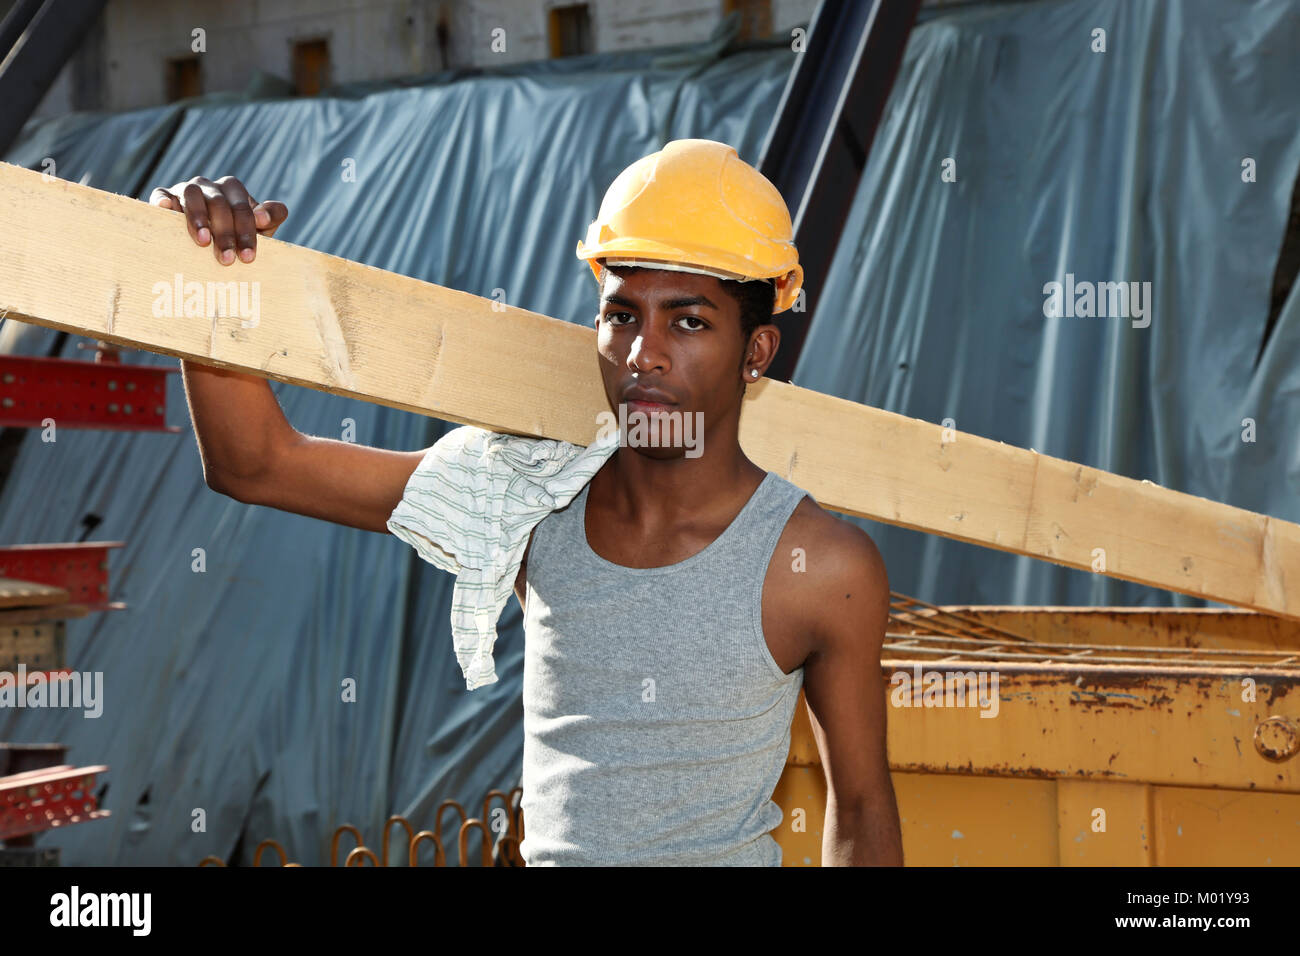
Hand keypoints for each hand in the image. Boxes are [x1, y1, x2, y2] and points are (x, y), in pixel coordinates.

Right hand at [148, 175, 288, 265]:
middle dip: (225, 233)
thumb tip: (263, 217)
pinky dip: (163, 200)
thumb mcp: (258, 229)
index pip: (243, 206)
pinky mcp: (164, 196)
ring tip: (203, 241)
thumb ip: (270, 219)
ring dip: (198, 217)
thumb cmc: (235, 235)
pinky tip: (165, 209)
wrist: (203, 241)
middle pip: (219, 203)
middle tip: (227, 260)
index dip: (247, 231)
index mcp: (233, 191)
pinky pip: (161, 194)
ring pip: (192, 195)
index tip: (248, 256)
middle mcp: (210, 187)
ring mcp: (186, 190)